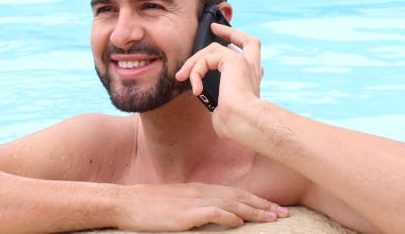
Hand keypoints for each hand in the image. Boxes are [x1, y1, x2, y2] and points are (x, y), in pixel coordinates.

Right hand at [115, 182, 288, 230]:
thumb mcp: (175, 202)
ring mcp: (192, 202)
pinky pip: (210, 213)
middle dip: (262, 205)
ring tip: (272, 218)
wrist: (124, 203)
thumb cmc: (147, 205)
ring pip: (230, 203)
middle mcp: (199, 192)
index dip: (255, 199)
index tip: (273, 207)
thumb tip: (215, 214)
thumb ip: (195, 205)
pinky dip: (227, 215)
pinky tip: (239, 221)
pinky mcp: (184, 214)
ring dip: (253, 211)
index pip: (233, 192)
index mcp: (198, 189)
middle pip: (237, 196)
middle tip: (284, 213)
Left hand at [175, 23, 263, 138]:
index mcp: (253, 81)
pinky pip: (206, 59)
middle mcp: (253, 70)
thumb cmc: (236, 124)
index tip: (228, 43)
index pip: (251, 59)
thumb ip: (218, 100)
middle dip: (231, 32)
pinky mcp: (234, 60)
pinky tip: (195, 86)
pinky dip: (196, 70)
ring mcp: (246, 63)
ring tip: (182, 75)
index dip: (240, 48)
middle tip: (214, 28)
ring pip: (214, 50)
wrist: (245, 122)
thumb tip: (211, 103)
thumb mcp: (224, 109)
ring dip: (194, 61)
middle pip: (248, 41)